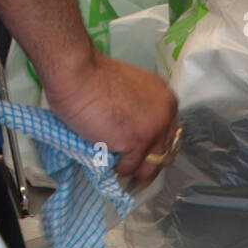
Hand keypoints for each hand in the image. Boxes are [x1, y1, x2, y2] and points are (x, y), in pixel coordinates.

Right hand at [43, 48, 178, 190]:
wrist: (77, 74)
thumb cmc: (93, 76)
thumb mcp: (129, 89)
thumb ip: (139, 108)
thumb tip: (133, 129)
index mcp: (165, 99)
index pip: (169, 134)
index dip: (156, 146)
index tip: (145, 154)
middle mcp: (165, 115)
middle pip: (165, 153)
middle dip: (150, 164)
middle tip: (136, 170)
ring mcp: (152, 130)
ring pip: (150, 166)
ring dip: (135, 171)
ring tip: (122, 172)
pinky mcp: (136, 143)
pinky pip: (128, 168)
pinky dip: (117, 168)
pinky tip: (107, 161)